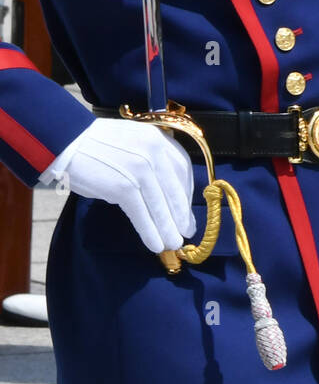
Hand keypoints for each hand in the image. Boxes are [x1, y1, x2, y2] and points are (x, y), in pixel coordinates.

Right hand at [43, 119, 195, 252]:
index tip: (186, 210)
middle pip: (175, 189)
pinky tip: (156, 244)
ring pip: (160, 205)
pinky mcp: (123, 186)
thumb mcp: (133, 142)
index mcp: (157, 139)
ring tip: (174, 243)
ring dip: (168, 228)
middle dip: (181, 214)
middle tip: (186, 231)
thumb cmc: (97, 145)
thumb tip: (164, 191)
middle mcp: (153, 151)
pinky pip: (142, 213)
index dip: (186, 193)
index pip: (182, 169)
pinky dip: (150, 231)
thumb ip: (151, 159)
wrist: (66, 141)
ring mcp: (139, 168)